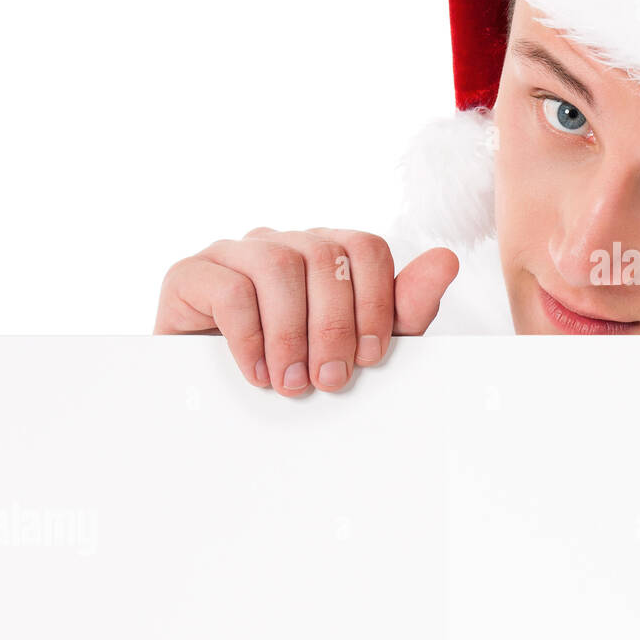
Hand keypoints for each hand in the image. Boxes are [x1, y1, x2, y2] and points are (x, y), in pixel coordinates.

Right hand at [154, 227, 459, 393]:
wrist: (219, 399)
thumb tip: (448, 259)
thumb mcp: (362, 344)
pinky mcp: (191, 273)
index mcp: (328, 250)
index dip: (376, 301)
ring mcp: (235, 251)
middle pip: (323, 256)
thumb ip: (405, 306)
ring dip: (292, 332)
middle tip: (333, 381)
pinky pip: (229, 289)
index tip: (372, 358)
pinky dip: (250, 336)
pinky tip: (258, 373)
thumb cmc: (299, 366)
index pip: (366, 247)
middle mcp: (283, 240)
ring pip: (276, 264)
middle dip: (334, 326)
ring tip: (293, 383)